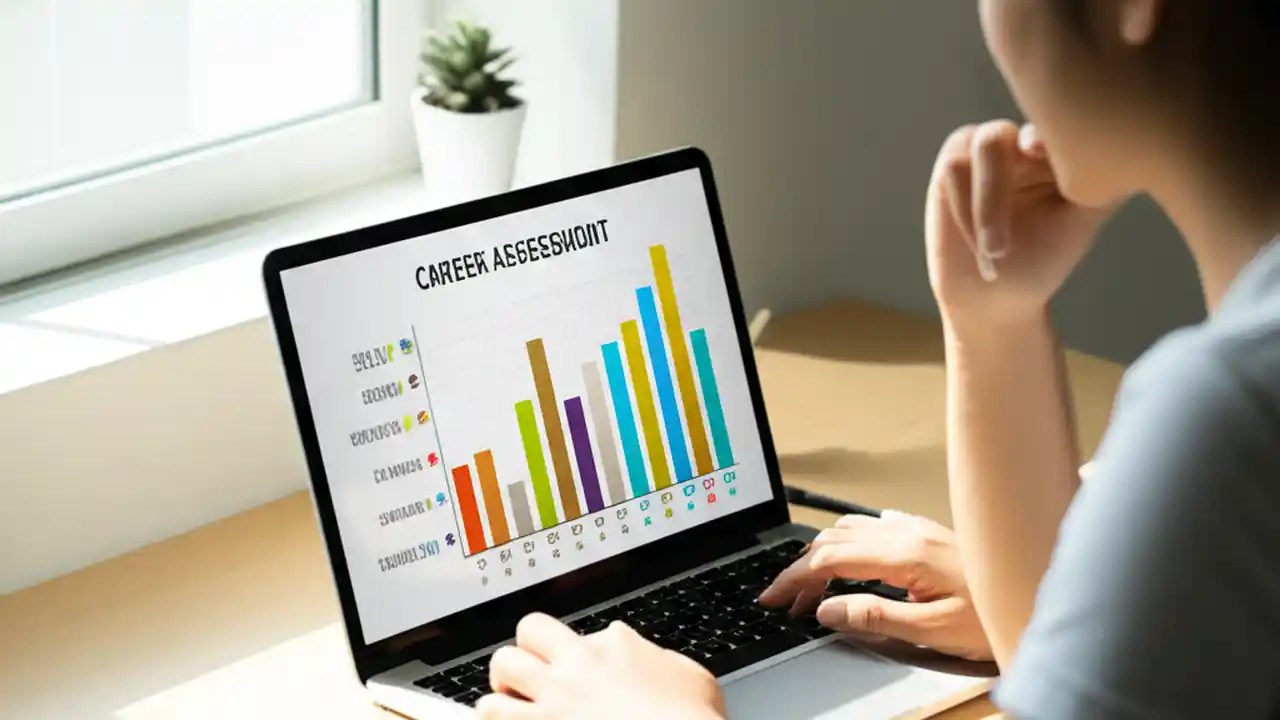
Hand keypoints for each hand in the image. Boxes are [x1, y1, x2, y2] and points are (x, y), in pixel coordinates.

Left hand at [481, 613, 725, 719]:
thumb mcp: (694, 678)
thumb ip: (662, 662)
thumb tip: (653, 662)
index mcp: (617, 646)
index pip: (588, 633)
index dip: (587, 653)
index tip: (591, 673)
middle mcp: (579, 664)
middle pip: (530, 630)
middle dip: (530, 650)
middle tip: (535, 674)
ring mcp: (554, 697)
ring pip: (502, 667)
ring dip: (506, 684)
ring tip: (513, 701)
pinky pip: (489, 713)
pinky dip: (493, 715)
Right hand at [758, 511, 992, 661]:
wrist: (1038, 590)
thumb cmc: (996, 614)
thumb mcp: (931, 629)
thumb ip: (874, 616)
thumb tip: (827, 609)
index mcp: (904, 554)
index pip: (829, 559)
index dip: (794, 579)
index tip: (773, 598)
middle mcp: (907, 534)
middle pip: (833, 540)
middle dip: (801, 568)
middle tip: (784, 598)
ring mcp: (918, 530)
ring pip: (851, 529)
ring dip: (822, 553)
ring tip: (810, 584)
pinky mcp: (928, 534)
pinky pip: (875, 526)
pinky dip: (849, 539)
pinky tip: (852, 553)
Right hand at [926, 120, 1114, 328]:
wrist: (995, 296)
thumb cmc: (1042, 259)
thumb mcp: (1080, 223)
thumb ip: (1096, 183)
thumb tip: (1119, 147)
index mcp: (1057, 150)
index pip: (1056, 123)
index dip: (1047, 132)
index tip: (1038, 150)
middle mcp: (1021, 141)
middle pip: (1019, 128)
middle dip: (1010, 174)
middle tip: (1009, 213)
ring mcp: (984, 151)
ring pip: (985, 144)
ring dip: (988, 199)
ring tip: (995, 250)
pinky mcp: (951, 168)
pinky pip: (955, 169)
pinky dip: (966, 209)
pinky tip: (978, 244)